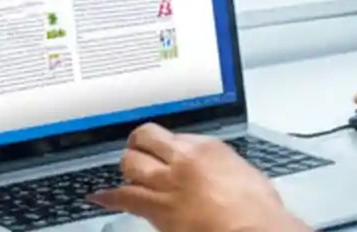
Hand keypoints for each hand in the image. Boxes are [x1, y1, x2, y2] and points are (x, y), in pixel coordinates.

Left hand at [90, 124, 309, 231]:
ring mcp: (167, 183)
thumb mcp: (243, 172)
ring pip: (131, 163)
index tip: (167, 153)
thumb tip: (212, 172)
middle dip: (140, 145)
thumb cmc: (257, 209)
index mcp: (207, 147)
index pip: (174, 135)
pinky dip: (109, 197)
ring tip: (128, 172)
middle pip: (146, 138)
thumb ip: (221, 166)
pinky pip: (124, 198)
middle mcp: (182, 159)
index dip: (168, 146)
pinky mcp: (157, 209)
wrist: (252, 230)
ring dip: (128, 168)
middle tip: (140, 153)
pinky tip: (99, 197)